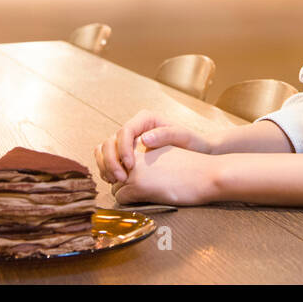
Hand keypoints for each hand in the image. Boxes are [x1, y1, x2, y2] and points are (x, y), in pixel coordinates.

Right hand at [94, 110, 215, 184]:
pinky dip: (108, 170)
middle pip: (109, 141)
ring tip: (115, 182)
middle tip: (120, 179)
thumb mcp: (183, 137)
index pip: (124, 131)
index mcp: (145, 119)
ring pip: (104, 150)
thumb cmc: (193, 143)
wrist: (198, 152)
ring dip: (106, 167)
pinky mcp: (126, 154)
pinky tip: (117, 182)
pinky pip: (109, 160)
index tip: (130, 166)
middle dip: (111, 161)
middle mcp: (134, 128)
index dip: (123, 149)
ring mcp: (128, 141)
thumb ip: (165, 135)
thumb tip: (143, 139)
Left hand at [110, 144, 220, 206]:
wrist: (207, 174)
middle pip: (110, 170)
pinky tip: (146, 198)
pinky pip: (121, 198)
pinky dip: (129, 201)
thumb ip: (145, 156)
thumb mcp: (164, 153)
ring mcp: (134, 169)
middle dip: (115, 179)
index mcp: (141, 142)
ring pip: (114, 186)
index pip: (111, 150)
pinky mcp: (138, 185)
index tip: (121, 174)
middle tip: (128, 186)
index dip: (113, 164)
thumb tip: (127, 169)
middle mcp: (134, 153)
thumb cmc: (190, 167)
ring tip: (143, 192)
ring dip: (124, 192)